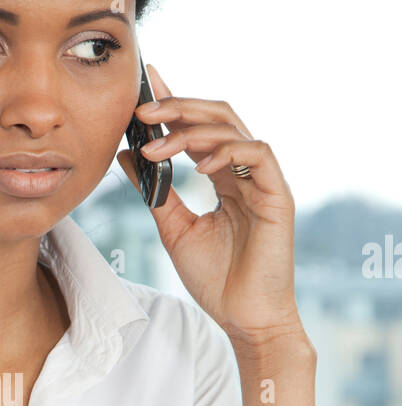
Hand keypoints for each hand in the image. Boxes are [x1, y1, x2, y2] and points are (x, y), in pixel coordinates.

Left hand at [117, 64, 304, 346]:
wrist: (245, 319)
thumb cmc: (217, 280)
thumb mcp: (174, 228)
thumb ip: (154, 191)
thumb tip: (126, 155)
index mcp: (224, 177)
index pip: (199, 127)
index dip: (174, 102)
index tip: (144, 85)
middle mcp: (245, 172)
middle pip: (216, 117)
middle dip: (178, 106)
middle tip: (142, 109)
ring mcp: (264, 181)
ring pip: (233, 128)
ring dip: (191, 129)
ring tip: (156, 141)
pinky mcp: (278, 195)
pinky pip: (257, 154)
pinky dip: (226, 150)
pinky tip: (198, 164)